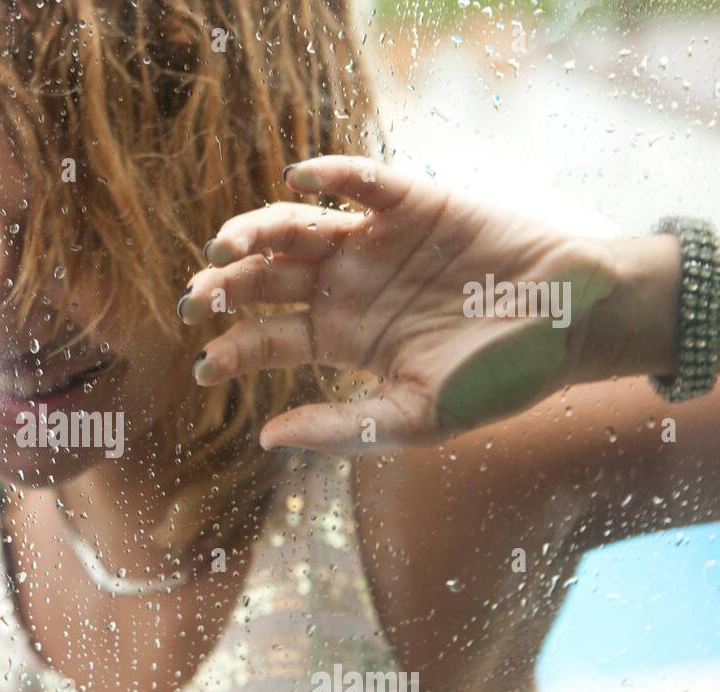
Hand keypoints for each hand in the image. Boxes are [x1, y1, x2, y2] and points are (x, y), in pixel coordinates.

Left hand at [179, 155, 673, 452]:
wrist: (574, 326)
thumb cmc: (500, 379)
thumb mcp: (419, 417)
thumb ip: (343, 427)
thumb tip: (266, 437)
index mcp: (339, 338)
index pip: (266, 341)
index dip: (231, 351)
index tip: (204, 366)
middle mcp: (346, 287)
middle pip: (265, 280)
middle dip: (224, 287)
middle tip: (195, 299)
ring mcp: (374, 243)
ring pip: (295, 229)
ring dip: (253, 231)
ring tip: (224, 248)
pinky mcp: (412, 203)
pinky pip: (362, 181)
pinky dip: (329, 175)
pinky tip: (299, 180)